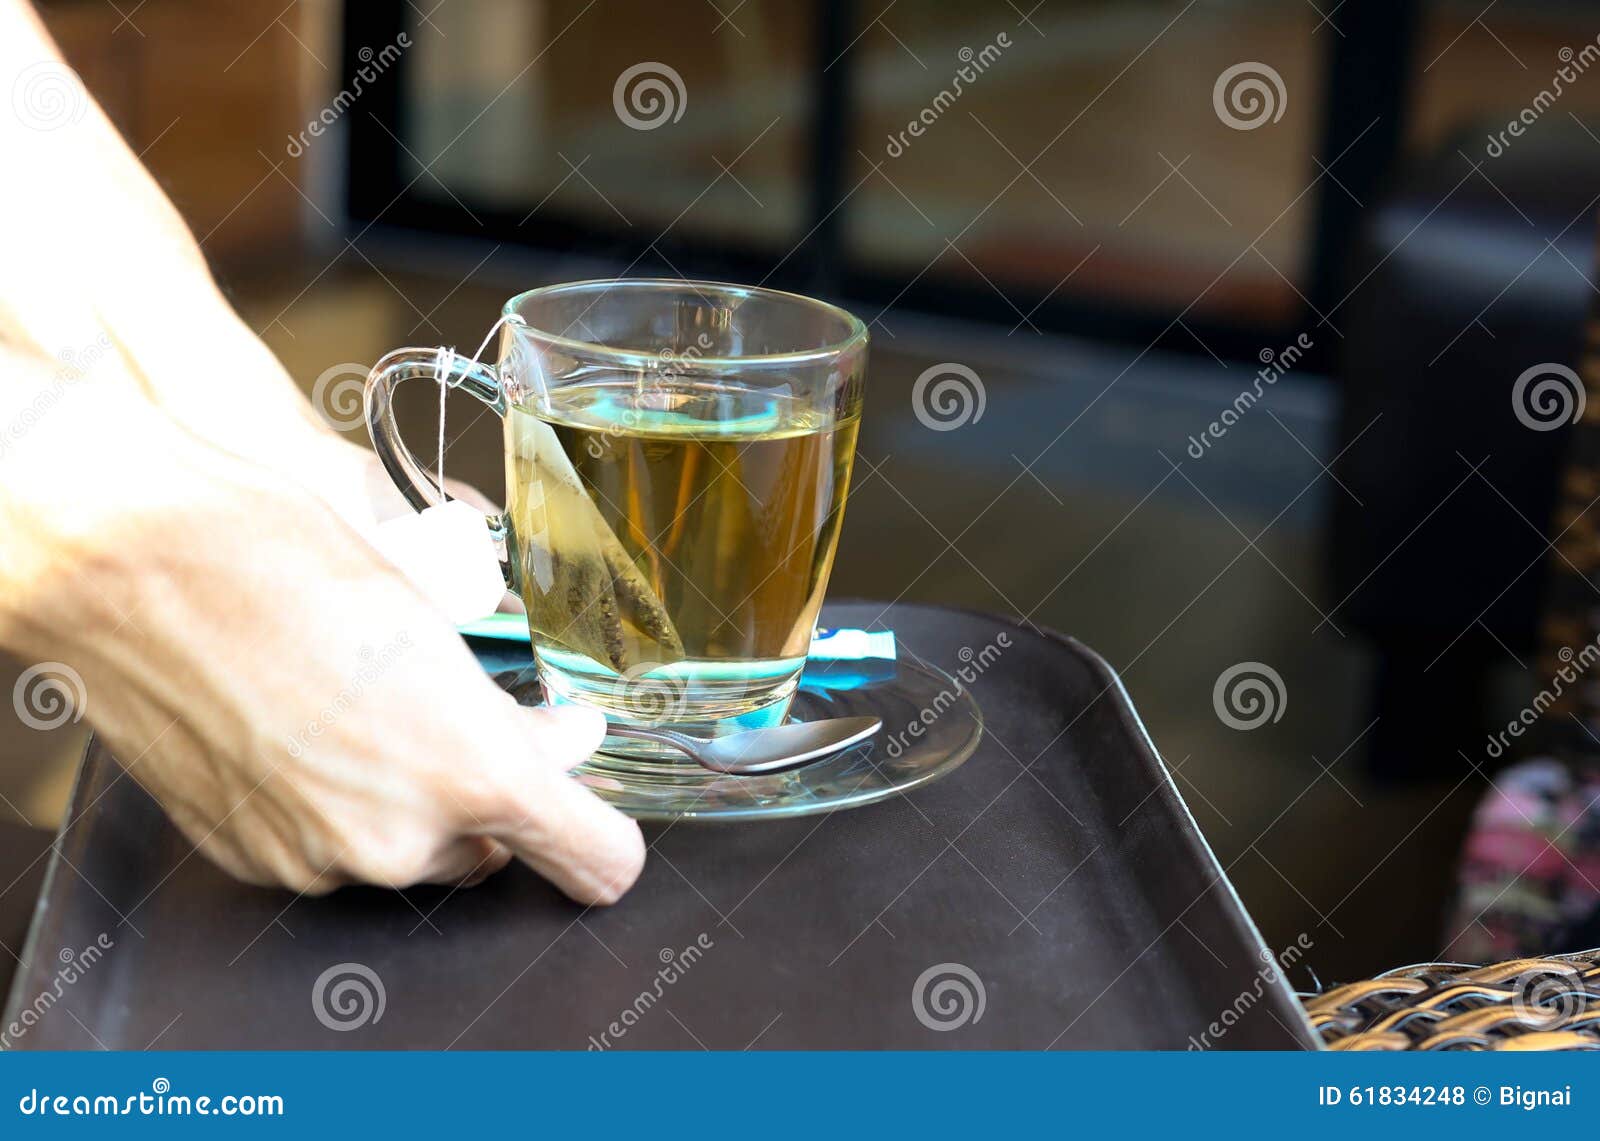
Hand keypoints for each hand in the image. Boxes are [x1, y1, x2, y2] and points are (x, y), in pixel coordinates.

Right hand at [0, 355, 644, 903]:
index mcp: (474, 770)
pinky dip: (340, 804)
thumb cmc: (284, 559)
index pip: (598, 859)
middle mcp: (402, 838)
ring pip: (414, 851)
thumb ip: (513, 704)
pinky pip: (332, 848)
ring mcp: (322, 858)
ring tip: (384, 705)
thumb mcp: (443, 614)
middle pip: (500, 849)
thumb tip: (558, 735)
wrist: (136, 564)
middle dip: (501, 790)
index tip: (591, 788)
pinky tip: (318, 728)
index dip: (606, 826)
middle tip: (486, 711)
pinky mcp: (255, 858)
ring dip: (418, 798)